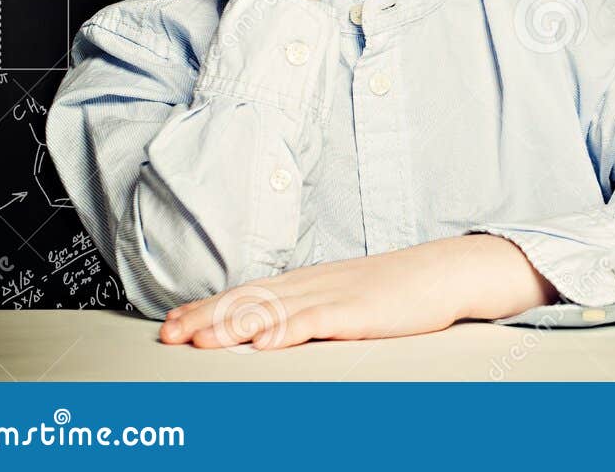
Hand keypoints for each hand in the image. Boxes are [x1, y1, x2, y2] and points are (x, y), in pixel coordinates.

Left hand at [158, 234, 556, 349]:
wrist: (446, 270)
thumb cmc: (399, 289)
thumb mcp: (346, 296)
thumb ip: (310, 309)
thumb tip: (272, 329)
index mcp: (308, 281)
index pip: (246, 293)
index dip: (207, 308)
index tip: (172, 322)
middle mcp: (313, 284)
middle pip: (249, 300)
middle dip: (206, 318)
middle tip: (168, 334)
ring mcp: (336, 295)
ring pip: (274, 310)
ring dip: (233, 326)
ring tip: (201, 341)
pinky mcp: (360, 310)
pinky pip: (318, 321)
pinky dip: (290, 330)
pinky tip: (267, 342)